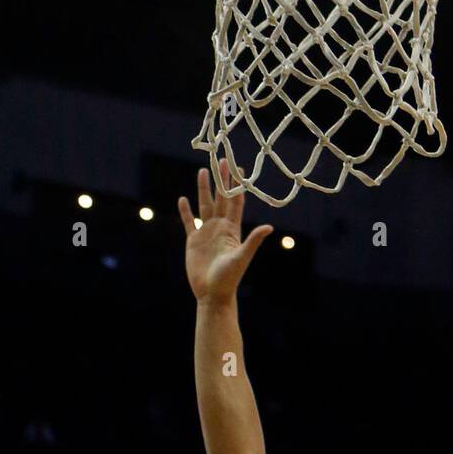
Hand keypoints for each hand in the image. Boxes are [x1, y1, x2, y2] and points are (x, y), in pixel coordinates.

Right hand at [178, 159, 273, 304]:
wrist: (212, 294)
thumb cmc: (229, 278)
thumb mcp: (242, 257)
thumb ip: (253, 240)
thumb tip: (270, 227)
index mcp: (232, 229)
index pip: (235, 202)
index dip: (237, 185)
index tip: (238, 167)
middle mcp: (220, 228)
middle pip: (221, 198)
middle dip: (222, 179)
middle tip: (222, 159)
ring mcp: (206, 233)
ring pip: (205, 205)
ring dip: (204, 189)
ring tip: (202, 171)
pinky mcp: (193, 241)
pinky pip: (189, 222)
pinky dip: (186, 212)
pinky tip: (183, 199)